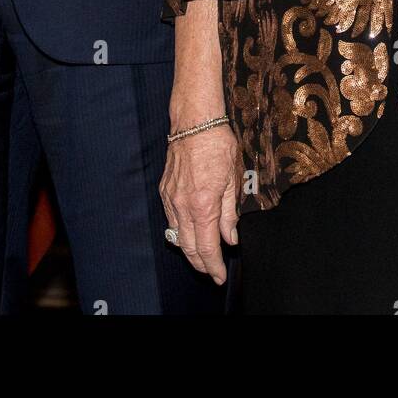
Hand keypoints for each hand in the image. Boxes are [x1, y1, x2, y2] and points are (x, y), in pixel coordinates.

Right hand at [159, 124, 239, 283]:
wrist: (194, 122)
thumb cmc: (218, 145)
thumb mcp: (232, 179)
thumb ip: (229, 213)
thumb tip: (230, 239)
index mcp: (203, 206)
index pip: (207, 248)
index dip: (213, 266)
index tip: (219, 276)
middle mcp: (183, 206)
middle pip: (188, 248)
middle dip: (201, 264)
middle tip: (212, 272)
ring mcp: (170, 198)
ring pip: (177, 236)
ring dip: (190, 250)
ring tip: (202, 257)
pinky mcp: (164, 190)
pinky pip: (170, 219)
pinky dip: (180, 232)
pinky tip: (189, 232)